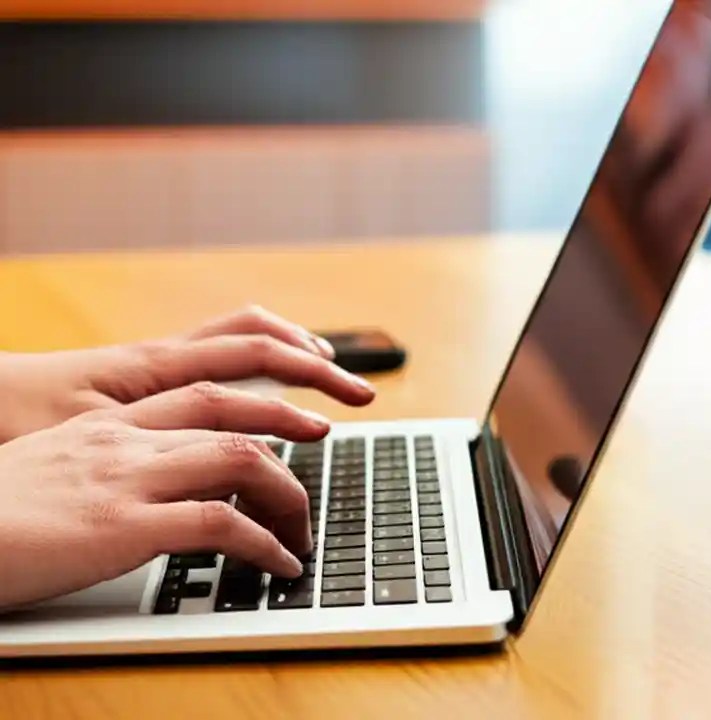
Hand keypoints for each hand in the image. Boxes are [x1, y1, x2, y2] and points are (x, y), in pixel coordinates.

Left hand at [0, 306, 373, 443]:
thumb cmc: (13, 424)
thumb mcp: (87, 446)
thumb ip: (161, 456)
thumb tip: (226, 481)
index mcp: (156, 367)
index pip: (255, 357)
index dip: (308, 383)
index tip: (339, 420)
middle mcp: (163, 356)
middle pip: (260, 335)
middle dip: (317, 361)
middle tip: (359, 394)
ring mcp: (155, 364)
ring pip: (240, 335)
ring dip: (291, 349)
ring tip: (324, 374)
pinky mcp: (144, 378)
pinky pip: (215, 356)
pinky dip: (255, 363)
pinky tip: (262, 393)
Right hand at [0, 382, 328, 609]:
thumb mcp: (52, 473)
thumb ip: (108, 469)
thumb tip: (153, 492)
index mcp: (107, 426)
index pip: (206, 394)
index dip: (262, 406)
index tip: (294, 426)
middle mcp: (125, 440)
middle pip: (240, 421)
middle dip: (294, 444)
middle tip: (311, 488)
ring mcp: (128, 479)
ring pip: (246, 462)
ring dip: (290, 499)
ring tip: (301, 534)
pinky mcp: (124, 527)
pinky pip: (224, 526)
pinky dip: (266, 545)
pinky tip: (279, 565)